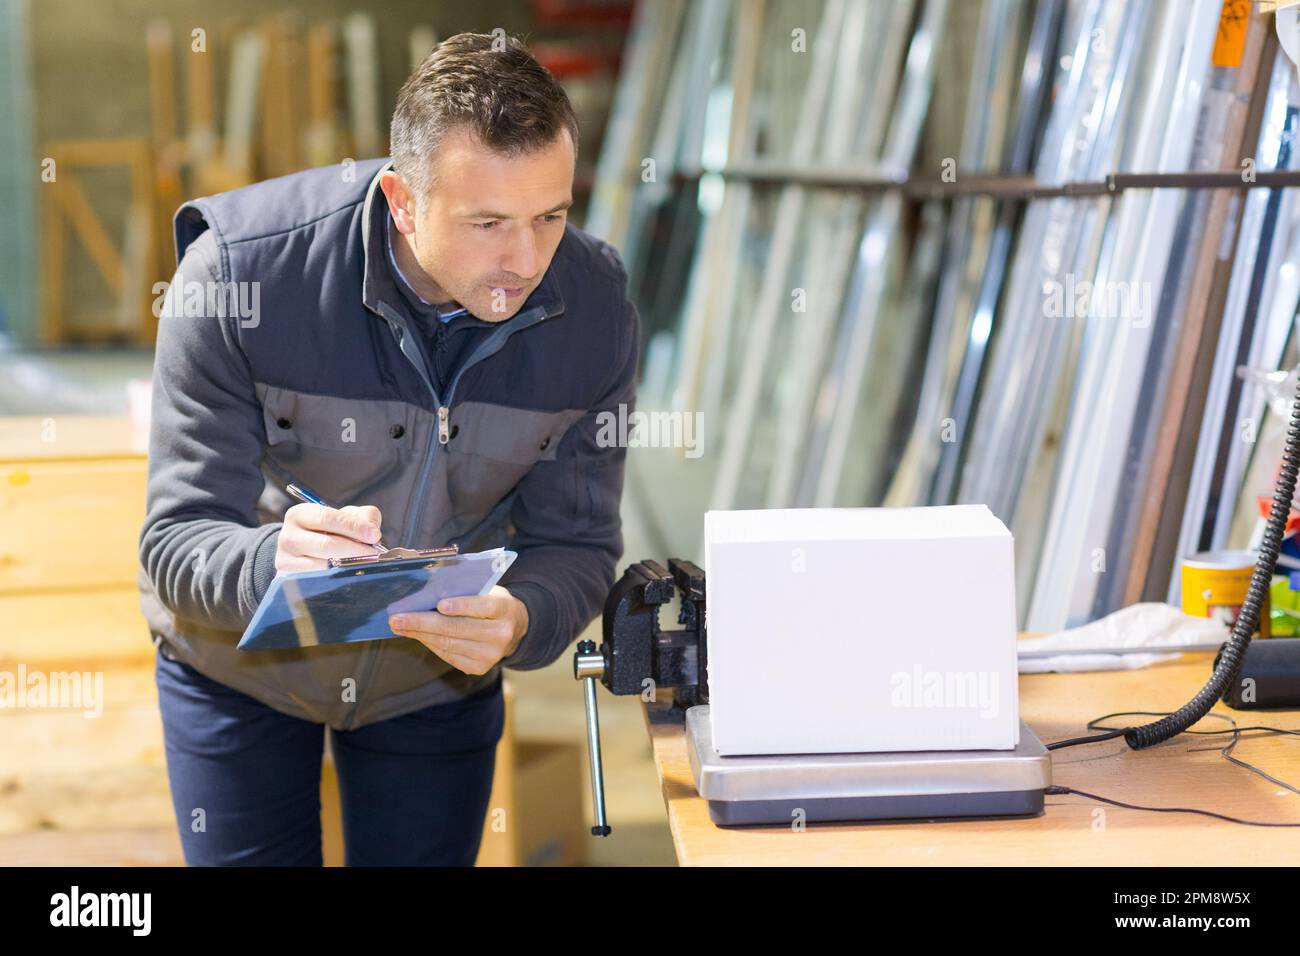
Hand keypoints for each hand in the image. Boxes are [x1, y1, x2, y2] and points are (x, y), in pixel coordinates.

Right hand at [274, 503, 383, 572]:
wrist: (305, 553)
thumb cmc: (330, 531)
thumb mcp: (344, 517)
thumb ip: (362, 516)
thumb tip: (372, 531)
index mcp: (299, 515)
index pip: (327, 518)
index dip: (353, 526)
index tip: (374, 535)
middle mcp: (288, 537)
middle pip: (326, 544)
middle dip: (355, 549)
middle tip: (375, 554)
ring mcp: (286, 561)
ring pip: (324, 566)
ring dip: (350, 565)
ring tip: (367, 564)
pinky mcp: (290, 580)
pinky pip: (320, 581)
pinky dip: (340, 578)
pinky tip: (352, 574)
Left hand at [389, 585, 528, 674]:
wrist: (514, 628)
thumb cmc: (492, 602)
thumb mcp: (488, 590)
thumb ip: (465, 590)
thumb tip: (426, 592)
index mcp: (506, 608)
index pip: (484, 607)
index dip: (462, 606)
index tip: (439, 604)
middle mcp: (501, 634)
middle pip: (459, 628)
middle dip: (423, 622)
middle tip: (397, 618)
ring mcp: (491, 655)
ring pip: (449, 643)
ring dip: (420, 634)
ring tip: (399, 626)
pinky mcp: (480, 667)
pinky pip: (448, 655)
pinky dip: (430, 644)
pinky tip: (416, 635)